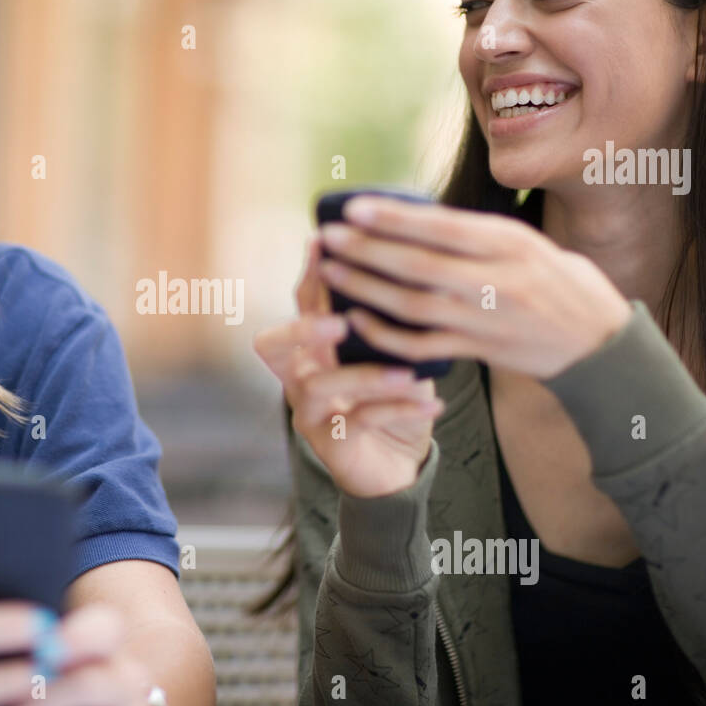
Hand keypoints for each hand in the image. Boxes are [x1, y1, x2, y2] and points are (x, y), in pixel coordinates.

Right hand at [253, 237, 442, 498]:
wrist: (399, 463)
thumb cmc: (395, 400)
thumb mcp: (396, 354)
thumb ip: (394, 322)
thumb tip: (419, 267)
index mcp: (314, 346)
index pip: (300, 303)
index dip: (308, 274)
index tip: (323, 242)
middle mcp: (300, 376)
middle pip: (272, 345)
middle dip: (302, 329)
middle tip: (341, 323)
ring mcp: (310, 412)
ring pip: (317, 387)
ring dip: (365, 377)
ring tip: (408, 374)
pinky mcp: (331, 445)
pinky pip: (359, 422)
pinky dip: (399, 411)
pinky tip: (433, 404)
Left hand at [318, 196, 632, 379]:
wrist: (600, 343)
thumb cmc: (557, 282)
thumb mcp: (527, 242)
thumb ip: (475, 234)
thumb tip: (413, 216)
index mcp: (511, 244)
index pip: (442, 227)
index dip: (394, 218)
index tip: (353, 206)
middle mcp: (499, 281)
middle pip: (420, 265)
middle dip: (368, 250)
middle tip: (328, 237)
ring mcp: (487, 320)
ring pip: (414, 305)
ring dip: (367, 289)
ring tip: (331, 271)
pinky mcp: (480, 351)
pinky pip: (423, 345)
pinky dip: (386, 335)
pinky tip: (356, 320)